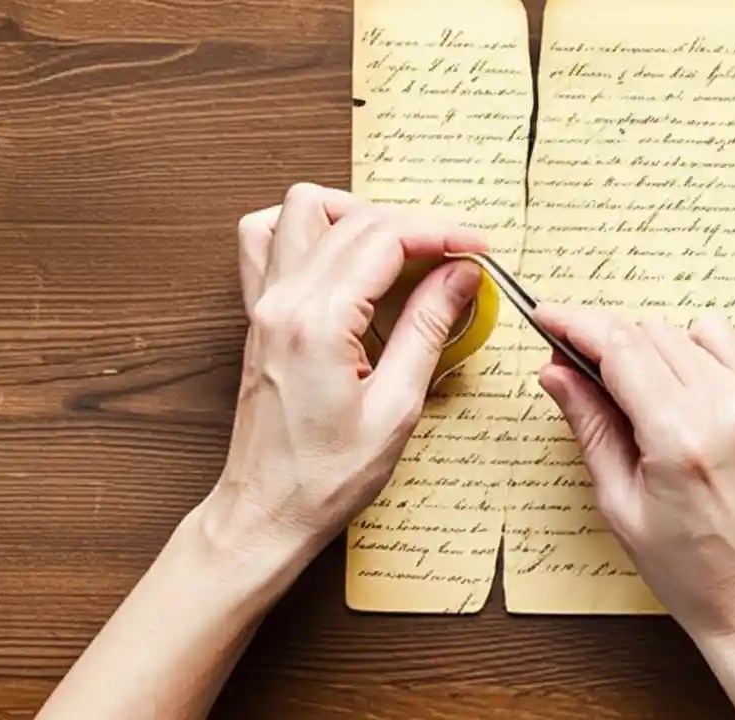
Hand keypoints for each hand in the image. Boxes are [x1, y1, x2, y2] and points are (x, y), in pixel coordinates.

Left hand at [199, 183, 486, 561]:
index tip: (477, 248)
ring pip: (301, 209)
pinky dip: (306, 229)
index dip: (440, 233)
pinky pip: (266, 238)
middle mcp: (282, 302)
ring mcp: (263, 304)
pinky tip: (341, 255)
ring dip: (355, 214)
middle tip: (454, 256)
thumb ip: (427, 328)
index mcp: (318, 324)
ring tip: (398, 248)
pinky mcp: (257, 315)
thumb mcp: (396, 407)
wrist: (265, 512)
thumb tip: (460, 276)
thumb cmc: (326, 477)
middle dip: (413, 226)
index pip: (384, 238)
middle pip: (352, 219)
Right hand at [536, 305, 734, 718]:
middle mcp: (724, 407)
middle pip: (647, 332)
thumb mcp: (621, 505)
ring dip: (641, 345)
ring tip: (618, 386)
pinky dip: (685, 349)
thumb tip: (557, 374)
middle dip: (601, 338)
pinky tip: (667, 382)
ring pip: (680, 333)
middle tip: (569, 366)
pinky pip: (720, 345)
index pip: (619, 345)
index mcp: (681, 435)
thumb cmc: (695, 574)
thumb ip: (590, 427)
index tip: (546, 318)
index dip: (575, 324)